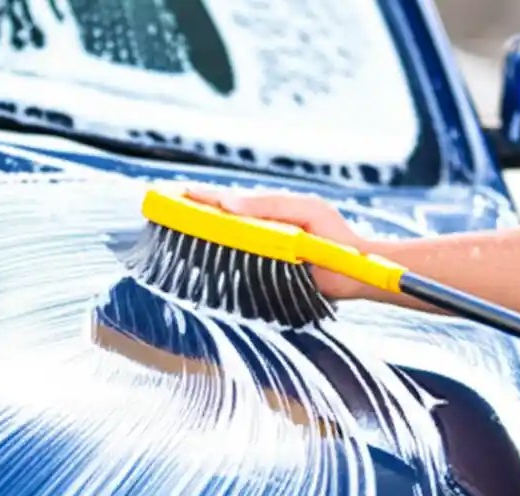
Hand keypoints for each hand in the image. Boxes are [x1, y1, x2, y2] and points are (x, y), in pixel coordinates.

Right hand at [184, 188, 376, 300]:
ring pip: (224, 243)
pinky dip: (215, 262)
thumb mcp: (304, 210)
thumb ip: (268, 204)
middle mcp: (262, 231)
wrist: (355, 272)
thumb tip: (228, 205)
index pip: (228, 202)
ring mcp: (262, 254)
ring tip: (173, 229)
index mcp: (268, 212)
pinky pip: (234, 269)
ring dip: (199, 237)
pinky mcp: (264, 277)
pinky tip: (198, 260)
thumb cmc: (333, 236)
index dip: (203, 198)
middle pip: (221, 221)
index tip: (178, 193)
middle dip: (194, 213)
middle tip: (165, 208)